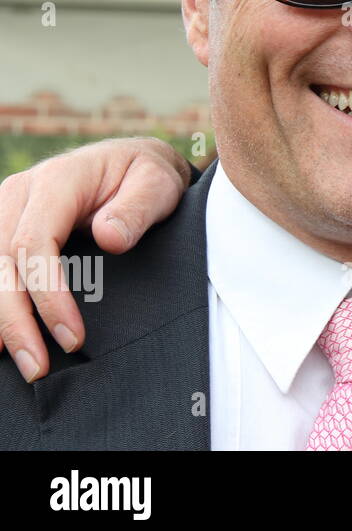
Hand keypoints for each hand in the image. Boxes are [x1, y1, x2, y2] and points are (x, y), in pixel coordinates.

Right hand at [0, 137, 189, 380]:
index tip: (72, 338)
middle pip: (0, 263)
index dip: (47, 295)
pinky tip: (2, 337)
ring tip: (22, 362)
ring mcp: (6, 209)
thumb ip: (137, 210)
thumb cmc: (146, 176)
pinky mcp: (3, 228)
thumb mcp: (158, 185)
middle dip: (15, 321)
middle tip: (38, 367)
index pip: (34, 242)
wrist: (132, 162)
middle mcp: (21, 193)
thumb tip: (109, 238)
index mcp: (58, 180)